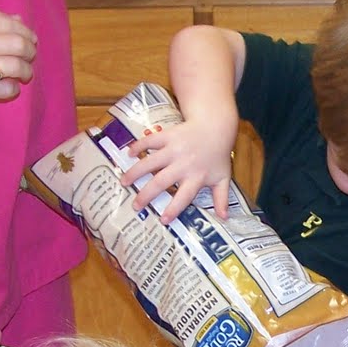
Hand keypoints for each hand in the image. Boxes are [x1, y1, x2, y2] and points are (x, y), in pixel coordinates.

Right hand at [0, 11, 36, 108]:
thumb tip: (19, 20)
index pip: (8, 23)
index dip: (26, 32)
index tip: (30, 39)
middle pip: (17, 44)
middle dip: (30, 51)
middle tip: (29, 56)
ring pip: (16, 67)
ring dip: (26, 71)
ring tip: (23, 73)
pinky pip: (7, 89)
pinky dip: (13, 88)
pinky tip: (8, 86)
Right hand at [119, 112, 239, 222]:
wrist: (215, 126)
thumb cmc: (218, 155)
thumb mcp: (223, 177)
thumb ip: (222, 198)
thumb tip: (224, 218)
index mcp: (197, 177)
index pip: (184, 197)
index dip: (173, 209)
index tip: (163, 220)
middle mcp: (184, 164)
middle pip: (161, 182)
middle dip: (146, 195)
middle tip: (135, 206)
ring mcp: (174, 149)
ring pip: (151, 162)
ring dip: (136, 172)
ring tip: (124, 182)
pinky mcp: (168, 135)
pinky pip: (150, 141)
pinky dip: (138, 146)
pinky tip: (129, 154)